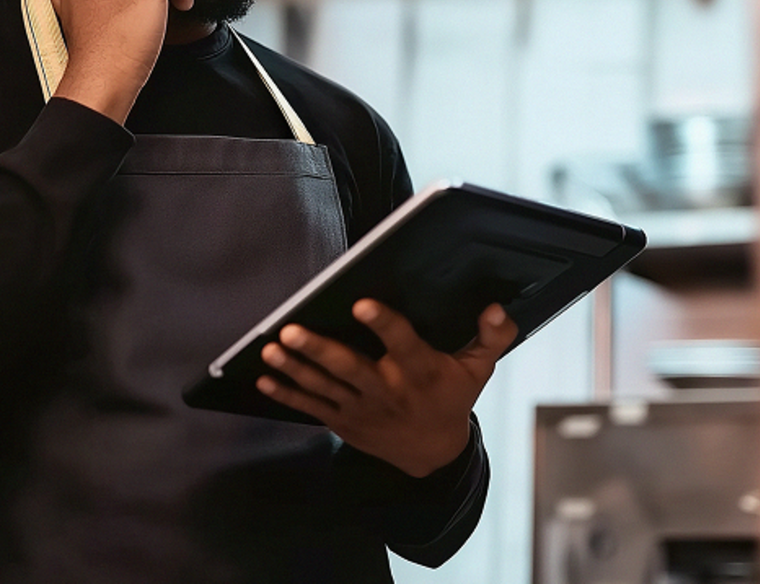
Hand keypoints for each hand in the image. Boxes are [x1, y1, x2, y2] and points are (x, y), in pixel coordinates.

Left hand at [257, 300, 517, 477]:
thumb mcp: (478, 370)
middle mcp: (387, 390)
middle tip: (292, 330)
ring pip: (323, 386)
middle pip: (349, 368)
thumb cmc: (451, 399)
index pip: (402, 343)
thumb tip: (496, 308)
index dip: (383, 324)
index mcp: (419, 373)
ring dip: (294, 368)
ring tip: (271, 348)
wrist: (432, 455)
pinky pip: (311, 407)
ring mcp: (361, 409)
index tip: (363, 304)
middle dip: (319, 349)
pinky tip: (263, 377)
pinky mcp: (343, 421)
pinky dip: (286, 393)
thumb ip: (492, 337)